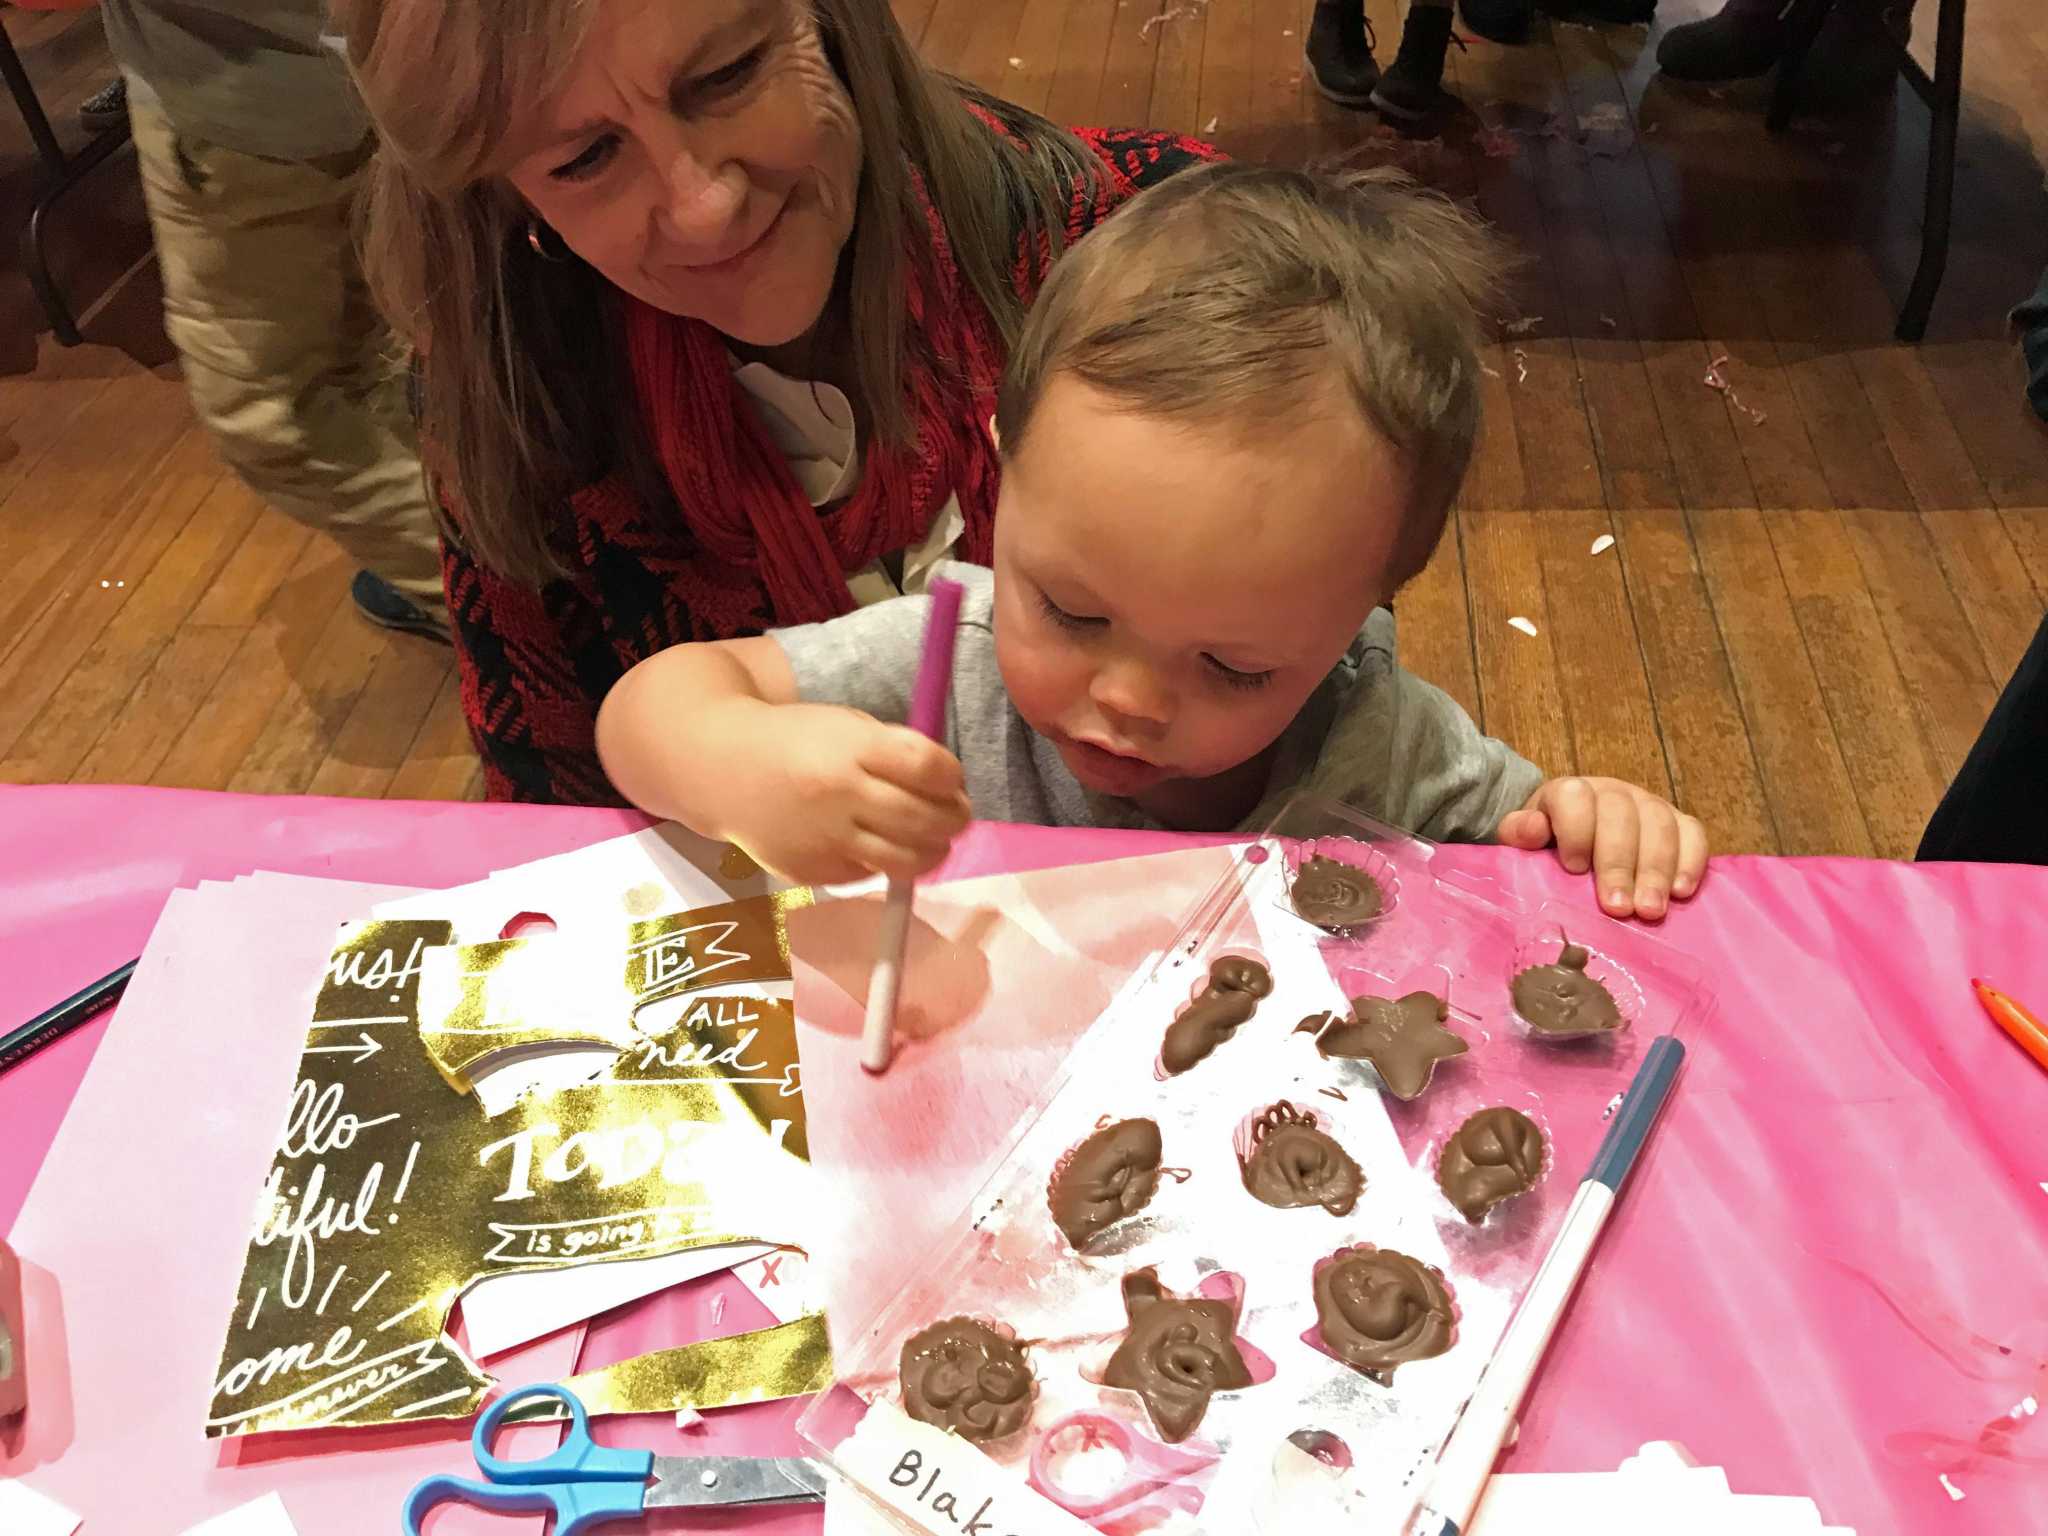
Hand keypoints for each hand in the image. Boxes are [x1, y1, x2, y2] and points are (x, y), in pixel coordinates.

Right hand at [724, 704, 970, 886]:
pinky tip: (877, 844)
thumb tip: (950, 784)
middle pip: (926, 819)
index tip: (952, 779)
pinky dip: (884, 862)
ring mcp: (825, 838)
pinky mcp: (813, 871)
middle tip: (958, 816)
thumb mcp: (846, 725)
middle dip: (955, 819)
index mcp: (851, 748)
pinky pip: (870, 874)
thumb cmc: (796, 741)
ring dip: (933, 852)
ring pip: (906, 861)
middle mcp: (839, 794)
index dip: (952, 776)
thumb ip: (894, 750)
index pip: (928, 768)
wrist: (723, 770)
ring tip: (934, 840)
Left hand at [1496, 777, 1706, 919]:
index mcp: (1570, 793)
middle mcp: (1612, 793)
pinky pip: (1693, 833)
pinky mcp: (1678, 823)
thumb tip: (1533, 829)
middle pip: (1622, 815)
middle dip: (1619, 863)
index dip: (1576, 831)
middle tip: (1617, 907)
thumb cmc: (1548, 845)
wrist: (1574, 839)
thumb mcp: (1522, 839)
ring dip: (1656, 870)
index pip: (1575, 796)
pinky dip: (1691, 861)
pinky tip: (1681, 893)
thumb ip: (1519, 833)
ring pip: (1660, 824)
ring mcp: (1648, 805)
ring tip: (1648, 910)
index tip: (1574, 869)